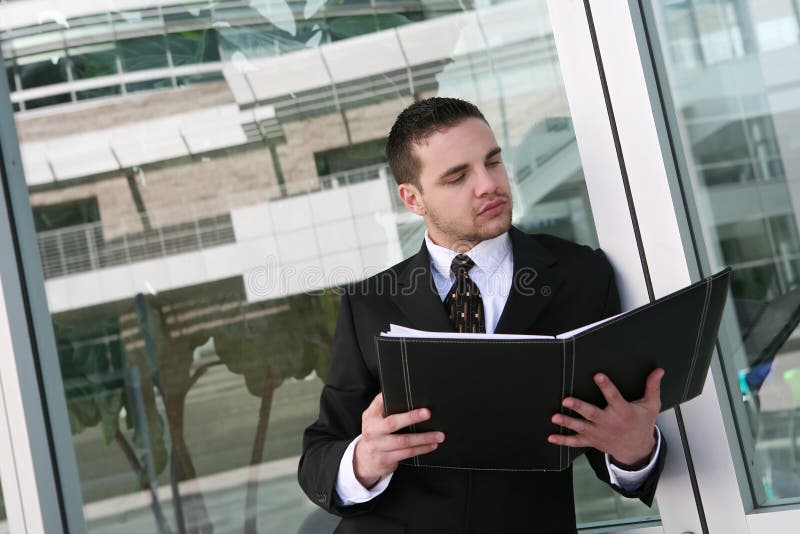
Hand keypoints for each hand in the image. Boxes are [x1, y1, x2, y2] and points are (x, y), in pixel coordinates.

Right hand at [354, 393, 444, 488]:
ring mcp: (378, 446)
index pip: (380, 402)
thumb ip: (384, 407)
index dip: (392, 397)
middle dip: (412, 417)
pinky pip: (407, 453)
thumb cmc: (376, 434)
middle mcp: (372, 430)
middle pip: (393, 423)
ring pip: (404, 441)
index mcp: (370, 416)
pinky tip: (431, 445)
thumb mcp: (374, 419)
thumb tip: (404, 394)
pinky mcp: (385, 459)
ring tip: (438, 435)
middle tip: (428, 413)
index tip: (409, 395)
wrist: (364, 460)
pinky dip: (421, 449)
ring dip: (424, 438)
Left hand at [547, 368, 663, 465]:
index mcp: (623, 411)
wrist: (637, 450)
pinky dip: (563, 440)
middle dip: (579, 407)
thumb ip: (652, 387)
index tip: (598, 375)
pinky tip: (552, 437)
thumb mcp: (651, 406)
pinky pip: (576, 442)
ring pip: (581, 427)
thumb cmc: (642, 425)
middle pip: (592, 413)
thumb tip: (659, 371)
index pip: (613, 396)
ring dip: (567, 422)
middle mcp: (609, 422)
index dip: (606, 385)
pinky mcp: (592, 441)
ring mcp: (599, 433)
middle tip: (567, 400)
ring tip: (555, 417)